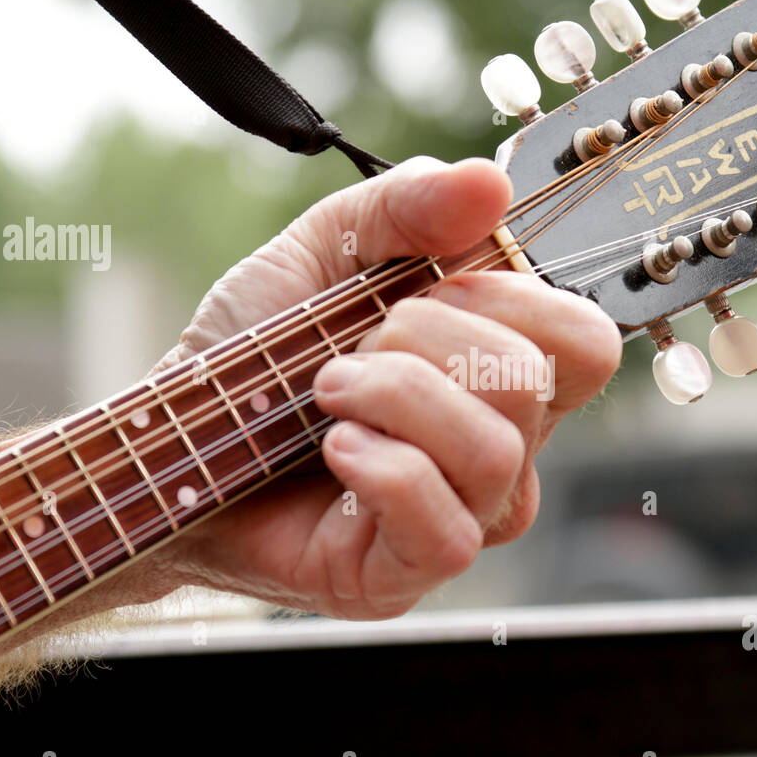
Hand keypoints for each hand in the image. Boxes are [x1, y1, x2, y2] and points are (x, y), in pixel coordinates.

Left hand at [152, 157, 621, 618]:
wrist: (170, 435)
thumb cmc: (258, 353)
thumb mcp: (327, 247)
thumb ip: (409, 205)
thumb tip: (491, 183)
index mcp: (496, 373)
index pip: (586, 346)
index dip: (520, 301)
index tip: (435, 288)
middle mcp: (497, 450)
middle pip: (533, 385)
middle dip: (427, 340)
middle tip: (354, 346)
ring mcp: (457, 517)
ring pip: (493, 452)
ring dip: (394, 397)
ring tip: (326, 392)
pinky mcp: (404, 573)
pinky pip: (445, 530)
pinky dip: (384, 470)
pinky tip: (335, 449)